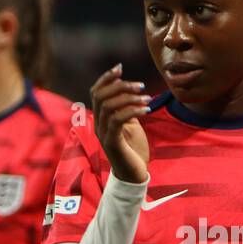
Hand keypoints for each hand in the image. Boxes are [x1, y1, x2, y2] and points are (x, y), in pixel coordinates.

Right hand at [91, 63, 149, 182]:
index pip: (96, 92)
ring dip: (128, 98)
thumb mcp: (131, 124)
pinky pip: (117, 120)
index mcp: (101, 118)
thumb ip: (127, 108)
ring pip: (108, 106)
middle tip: (141, 86)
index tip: (120, 68)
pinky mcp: (112, 143)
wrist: (134, 176)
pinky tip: (146, 109)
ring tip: (146, 98)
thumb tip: (131, 90)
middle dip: (121, 86)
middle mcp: (98, 124)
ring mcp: (104, 134)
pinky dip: (132, 111)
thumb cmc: (133, 150)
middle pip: (100, 96)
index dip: (106, 78)